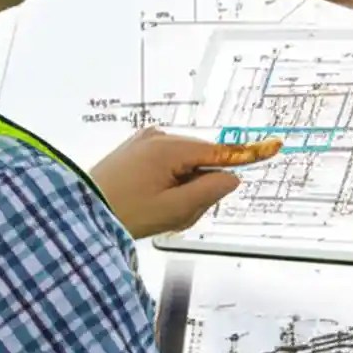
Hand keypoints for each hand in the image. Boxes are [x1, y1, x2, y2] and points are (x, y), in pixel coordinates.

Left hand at [88, 127, 281, 238]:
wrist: (79, 211)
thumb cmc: (121, 212)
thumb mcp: (172, 210)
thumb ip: (208, 192)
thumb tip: (231, 177)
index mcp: (168, 148)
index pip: (218, 151)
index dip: (245, 156)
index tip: (273, 146)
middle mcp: (158, 137)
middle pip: (202, 162)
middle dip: (198, 190)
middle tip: (177, 215)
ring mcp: (145, 142)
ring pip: (185, 167)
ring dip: (182, 191)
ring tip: (159, 213)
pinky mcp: (137, 150)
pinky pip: (168, 167)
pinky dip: (169, 186)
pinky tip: (151, 203)